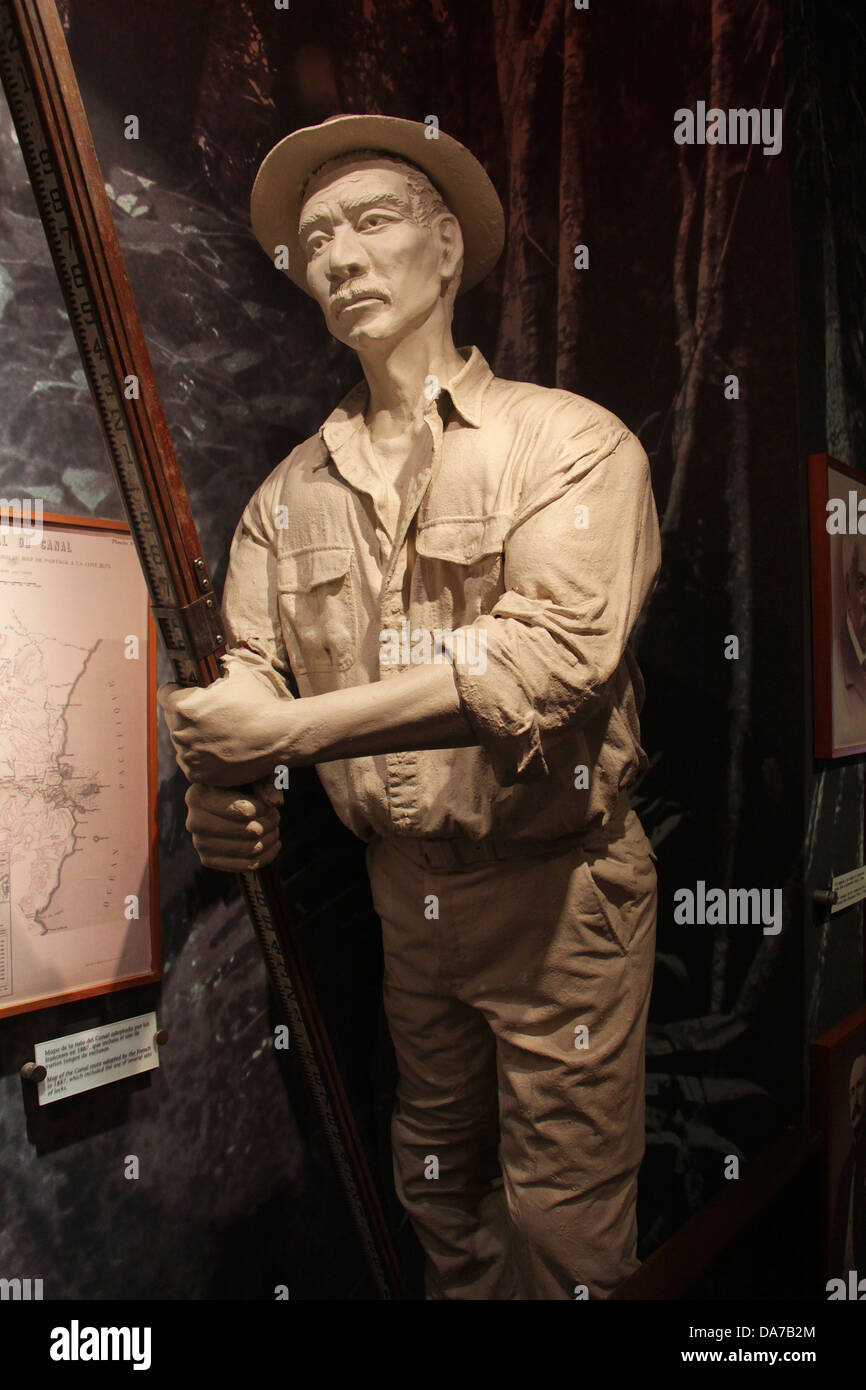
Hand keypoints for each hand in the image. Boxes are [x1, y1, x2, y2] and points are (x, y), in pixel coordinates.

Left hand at [158, 663, 293, 785]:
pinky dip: (201, 760)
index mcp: (183, 706)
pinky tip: (219, 751)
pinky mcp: (198, 775)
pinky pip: (191, 764)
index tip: (186, 694)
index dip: (176, 691)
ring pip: (182, 743)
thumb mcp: (239, 674)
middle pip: (173, 720)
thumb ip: (222, 666)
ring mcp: (189, 756)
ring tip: (218, 735)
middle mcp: (180, 731)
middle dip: (188, 716)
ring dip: (194, 738)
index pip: (165, 694)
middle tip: (210, 716)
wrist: (278, 736)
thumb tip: (221, 661)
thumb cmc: (259, 704)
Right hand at [185, 781, 281, 870]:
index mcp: (198, 796)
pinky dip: (267, 856)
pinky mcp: (208, 860)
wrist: (218, 801)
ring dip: (270, 839)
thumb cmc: (236, 783)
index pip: (242, 811)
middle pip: (248, 831)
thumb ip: (264, 783)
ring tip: (275, 828)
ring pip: (250, 849)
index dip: (264, 809)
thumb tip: (275, 802)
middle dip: (269, 823)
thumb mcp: (248, 774)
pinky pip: (245, 865)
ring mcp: (199, 844)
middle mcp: (194, 822)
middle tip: (275, 816)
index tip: (269, 805)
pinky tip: (274, 844)